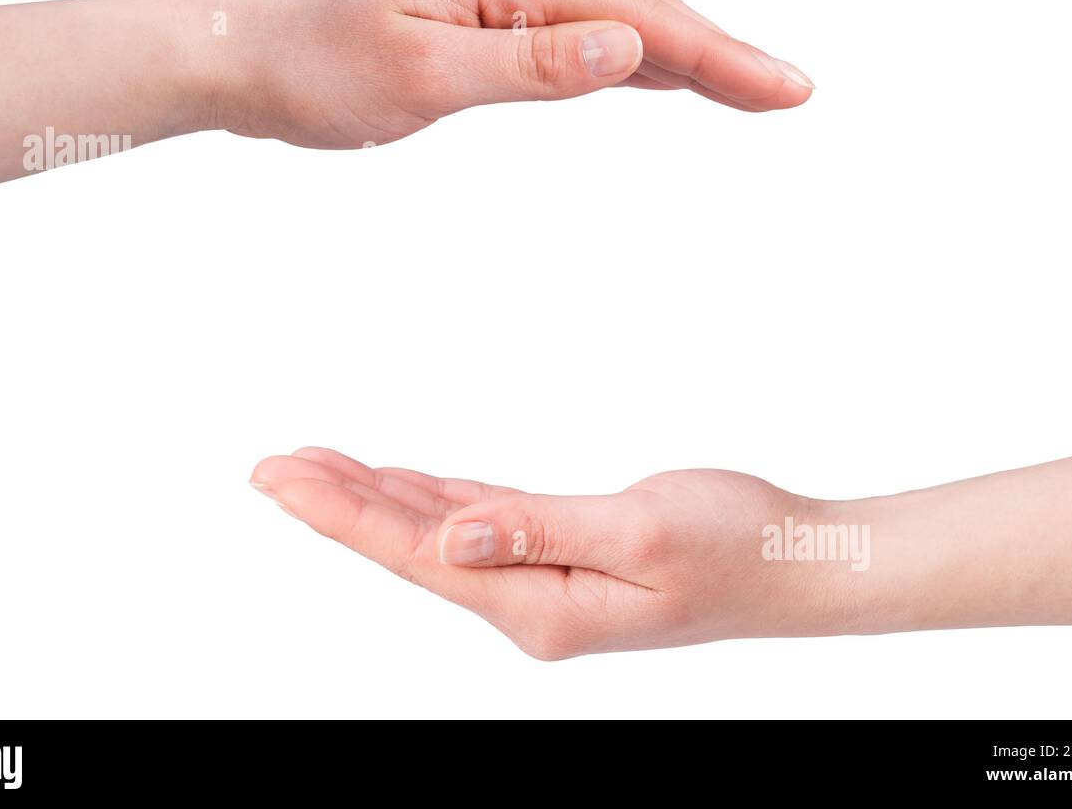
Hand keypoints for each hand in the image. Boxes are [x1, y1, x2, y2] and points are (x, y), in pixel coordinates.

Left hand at [212, 0, 813, 147]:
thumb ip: (530, 66)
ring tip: (750, 84)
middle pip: (642, 8)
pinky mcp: (482, 11)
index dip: (720, 55)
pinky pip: (575, 31)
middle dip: (721, 53)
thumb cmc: (314, 67)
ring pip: (615, 18)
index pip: (638, 17)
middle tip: (793, 93)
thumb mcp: (422, 74)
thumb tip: (629, 51)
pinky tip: (657, 75)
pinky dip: (629, 56)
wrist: (241, 55)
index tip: (787, 88)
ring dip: (685, 54)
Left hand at [249, 447, 839, 659]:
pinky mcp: (568, 556)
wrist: (801, 563)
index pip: (417, 553)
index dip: (341, 514)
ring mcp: (548, 583)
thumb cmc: (740, 544)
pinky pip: (481, 525)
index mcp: (542, 604)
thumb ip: (538, 531)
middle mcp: (532, 603)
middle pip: (412, 547)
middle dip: (338, 504)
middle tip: (269, 467)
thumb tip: (450, 538)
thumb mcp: (642, 529)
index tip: (278, 476)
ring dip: (377, 500)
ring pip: (440, 534)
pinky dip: (433, 499)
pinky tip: (403, 485)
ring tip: (315, 469)